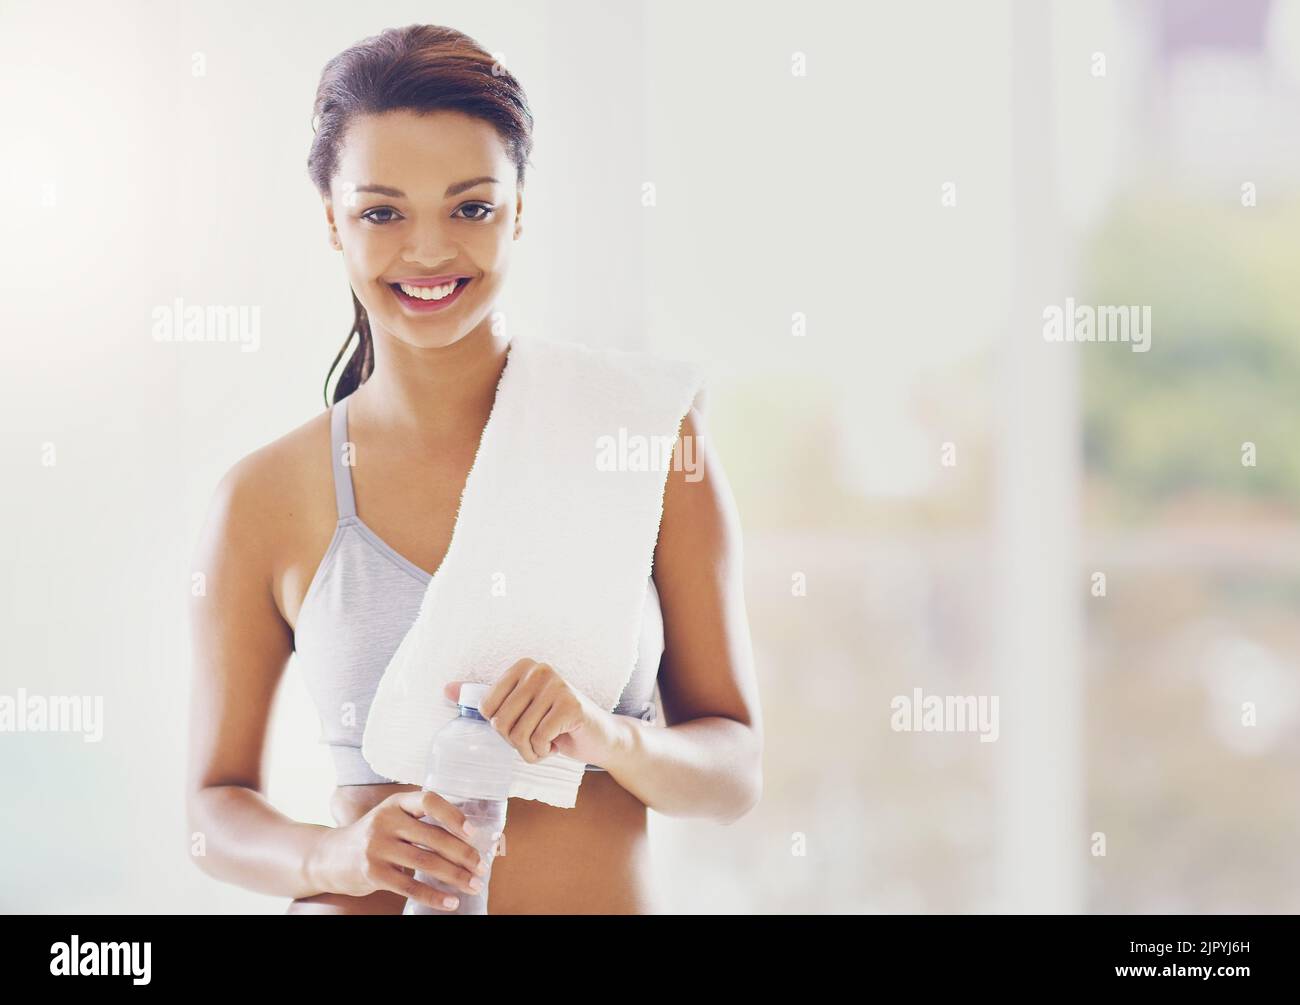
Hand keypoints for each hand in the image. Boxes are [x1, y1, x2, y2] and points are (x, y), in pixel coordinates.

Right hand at [310, 789, 490, 911]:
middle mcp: (385, 821)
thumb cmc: (373, 837)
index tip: (472, 832)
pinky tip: (450, 902)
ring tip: (473, 884)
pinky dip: (433, 895)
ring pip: (425, 862)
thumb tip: (467, 839)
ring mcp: (377, 847)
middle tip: (481, 867)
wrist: (329, 857)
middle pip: (433, 837)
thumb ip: (420, 822)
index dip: (452, 815)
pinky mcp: (372, 872)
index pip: (428, 800)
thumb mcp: (391, 819)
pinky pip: (409, 886)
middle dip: (463, 854)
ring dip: (454, 876)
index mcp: (395, 803)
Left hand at [445, 659, 622, 767]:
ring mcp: (558, 685)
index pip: (486, 707)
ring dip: (530, 749)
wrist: (598, 737)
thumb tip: (446, 689)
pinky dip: (545, 751)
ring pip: (519, 733)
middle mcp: (540, 669)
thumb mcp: (519, 709)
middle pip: (501, 722)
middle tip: (536, 738)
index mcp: (523, 666)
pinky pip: (539, 739)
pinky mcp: (571, 705)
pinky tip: (558, 743)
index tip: (523, 724)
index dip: (501, 727)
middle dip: (516, 742)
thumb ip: (486, 698)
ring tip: (547, 741)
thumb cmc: (555, 724)